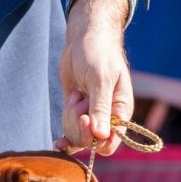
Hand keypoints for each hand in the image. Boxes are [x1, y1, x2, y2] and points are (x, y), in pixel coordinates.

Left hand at [58, 0, 134, 155]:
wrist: (85, 39)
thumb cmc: (99, 54)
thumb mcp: (100, 78)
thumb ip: (100, 107)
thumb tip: (101, 136)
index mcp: (121, 111)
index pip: (111, 142)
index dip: (96, 138)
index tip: (85, 118)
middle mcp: (108, 118)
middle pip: (91, 142)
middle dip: (79, 124)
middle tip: (78, 98)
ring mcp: (91, 116)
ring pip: (78, 137)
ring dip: (70, 119)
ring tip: (75, 94)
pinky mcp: (77, 112)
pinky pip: (69, 131)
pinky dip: (64, 130)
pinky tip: (59, 137)